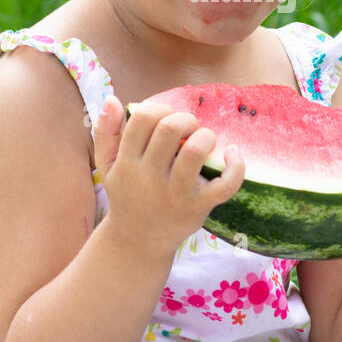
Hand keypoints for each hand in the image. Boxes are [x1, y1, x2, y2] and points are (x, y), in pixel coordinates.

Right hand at [92, 94, 245, 256]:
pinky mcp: (199, 207)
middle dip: (185, 119)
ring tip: (204, 140)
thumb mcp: (107, 166)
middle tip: (188, 128)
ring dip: (205, 136)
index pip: (142, 119)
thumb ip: (105, 132)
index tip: (166, 118)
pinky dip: (236, 166)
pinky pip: (225, 184)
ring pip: (195, 151)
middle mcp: (149, 178)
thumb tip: (112, 99)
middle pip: (170, 128)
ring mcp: (176, 194)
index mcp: (127, 163)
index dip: (158, 109)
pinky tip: (232, 154)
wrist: (138, 242)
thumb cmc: (127, 196)